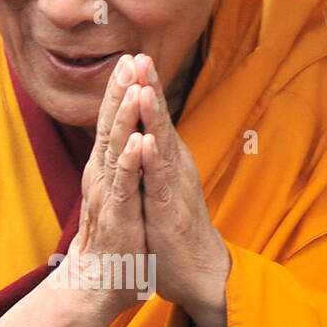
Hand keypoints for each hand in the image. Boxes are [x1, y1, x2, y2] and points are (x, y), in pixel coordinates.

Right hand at [61, 54, 150, 316]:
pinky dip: (131, 161)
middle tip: (130, 57)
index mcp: (105, 169)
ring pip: (115, 148)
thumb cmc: (112, 241)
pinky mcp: (118, 215)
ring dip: (125, 116)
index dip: (120, 91)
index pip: (112, 122)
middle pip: (109, 125)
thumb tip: (125, 141)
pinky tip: (138, 140)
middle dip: (120, 90)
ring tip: (135, 86)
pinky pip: (125, 184)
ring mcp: (108, 194)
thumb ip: (119, 168)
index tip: (130, 59)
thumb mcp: (117, 196)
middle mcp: (102, 176)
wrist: (96, 285)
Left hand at [132, 53, 230, 326]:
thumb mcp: (156, 187)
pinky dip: (153, 161)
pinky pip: (160, 182)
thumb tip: (140, 134)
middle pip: (160, 122)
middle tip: (139, 55)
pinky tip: (146, 141)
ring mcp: (172, 187)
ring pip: (162, 145)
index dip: (144, 88)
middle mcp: (173, 167)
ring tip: (145, 87)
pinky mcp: (168, 211)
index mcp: (166, 161)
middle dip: (150, 88)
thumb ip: (150, 161)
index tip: (131, 57)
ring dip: (154, 117)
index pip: (153, 119)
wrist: (196, 271)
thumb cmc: (173, 230)